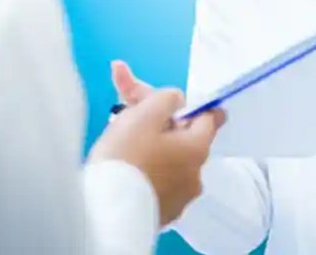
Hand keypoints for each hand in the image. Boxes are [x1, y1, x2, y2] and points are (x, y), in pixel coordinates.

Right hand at [89, 61, 224, 224]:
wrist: (105, 213)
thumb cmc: (127, 158)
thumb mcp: (145, 114)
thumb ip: (166, 98)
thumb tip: (178, 100)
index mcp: (197, 148)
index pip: (210, 118)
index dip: (192, 106)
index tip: (174, 104)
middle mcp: (195, 176)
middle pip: (184, 140)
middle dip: (160, 125)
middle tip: (130, 113)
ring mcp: (179, 199)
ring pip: (169, 163)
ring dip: (151, 149)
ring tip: (120, 141)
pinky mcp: (160, 215)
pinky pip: (157, 185)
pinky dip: (145, 173)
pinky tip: (123, 168)